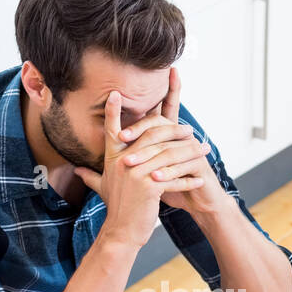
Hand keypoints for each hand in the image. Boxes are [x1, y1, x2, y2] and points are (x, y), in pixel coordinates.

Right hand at [74, 81, 209, 248]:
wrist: (121, 232)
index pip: (113, 130)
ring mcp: (136, 174)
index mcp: (114, 159)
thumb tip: (77, 170)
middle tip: (190, 129)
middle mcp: (123, 162)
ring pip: (167, 156)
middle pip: (150, 137)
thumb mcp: (103, 189)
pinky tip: (199, 179)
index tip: (115, 93)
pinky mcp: (149, 188)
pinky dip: (187, 179)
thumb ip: (91, 177)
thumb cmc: (116, 209)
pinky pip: (173, 178)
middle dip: (172, 130)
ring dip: (188, 154)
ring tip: (203, 151)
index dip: (112, 111)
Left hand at [128, 66, 230, 215]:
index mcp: (171, 133)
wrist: (198, 200)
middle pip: (160, 126)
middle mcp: (183, 136)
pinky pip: (183, 166)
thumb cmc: (171, 183)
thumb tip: (90, 159)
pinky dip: (168, 172)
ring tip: (129, 163)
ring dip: (147, 155)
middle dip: (139, 130)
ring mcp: (193, 149)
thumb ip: (126, 160)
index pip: (166, 107)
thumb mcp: (147, 169)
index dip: (162, 92)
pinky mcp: (200, 165)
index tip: (137, 91)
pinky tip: (154, 178)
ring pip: (168, 148)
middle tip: (120, 137)